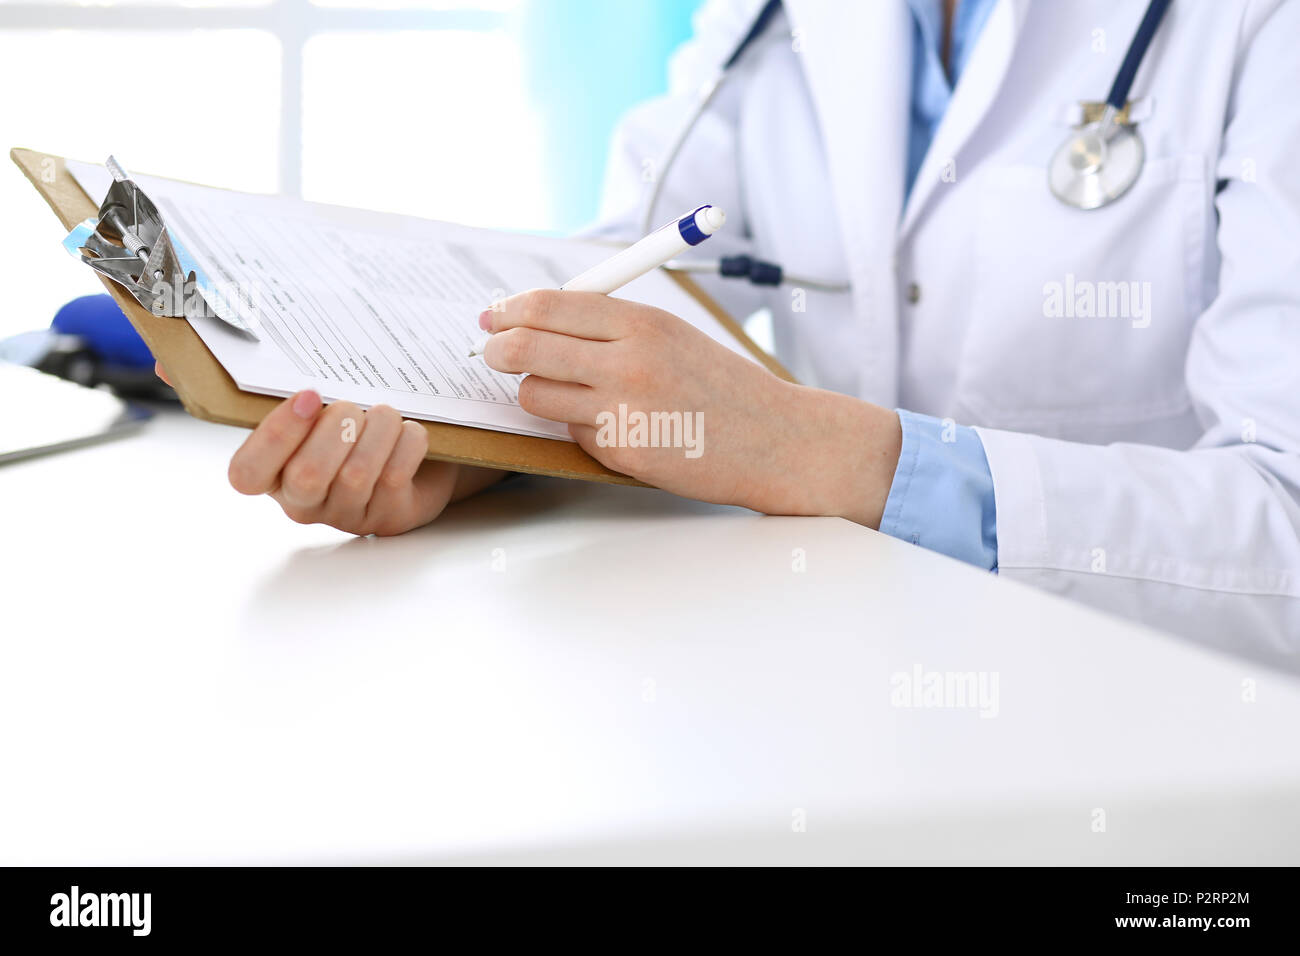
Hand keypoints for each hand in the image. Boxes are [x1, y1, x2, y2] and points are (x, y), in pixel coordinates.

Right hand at [156, 362, 499, 534]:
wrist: (416, 453)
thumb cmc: (349, 426)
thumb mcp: (300, 404)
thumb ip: (237, 384)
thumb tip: (165, 363)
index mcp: (271, 474)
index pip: (247, 474)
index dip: (275, 437)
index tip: (307, 396)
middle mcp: (304, 501)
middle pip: (307, 476)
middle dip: (337, 429)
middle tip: (354, 404)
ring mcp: (348, 513)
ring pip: (357, 475)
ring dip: (378, 431)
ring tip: (387, 413)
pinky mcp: (392, 515)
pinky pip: (396, 476)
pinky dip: (407, 443)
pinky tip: (409, 431)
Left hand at [480, 290, 901, 525]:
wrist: (775, 439)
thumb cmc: (722, 386)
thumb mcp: (673, 334)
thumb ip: (611, 325)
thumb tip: (537, 317)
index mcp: (643, 323)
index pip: (550, 305)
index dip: (509, 310)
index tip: (492, 315)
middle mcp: (629, 362)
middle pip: (526, 348)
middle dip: (497, 349)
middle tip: (491, 351)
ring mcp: (623, 410)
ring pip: (536, 396)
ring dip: (539, 393)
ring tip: (574, 394)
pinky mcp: (623, 452)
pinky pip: (572, 433)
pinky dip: (583, 429)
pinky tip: (623, 427)